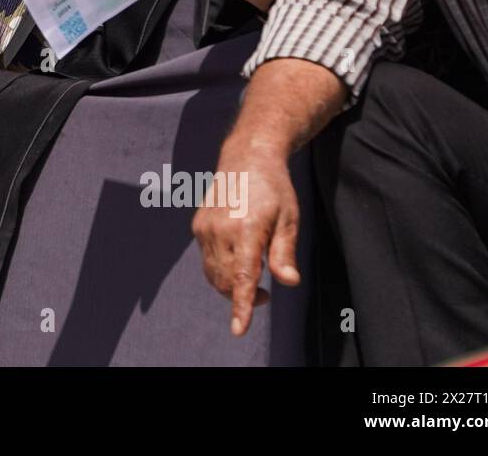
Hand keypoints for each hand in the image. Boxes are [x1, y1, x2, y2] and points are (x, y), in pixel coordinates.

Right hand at [191, 134, 301, 335]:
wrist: (245, 158)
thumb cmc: (274, 189)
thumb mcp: (289, 219)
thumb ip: (285, 252)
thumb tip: (289, 282)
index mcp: (247, 228)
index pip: (242, 276)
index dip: (241, 305)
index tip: (238, 329)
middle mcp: (221, 229)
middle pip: (226, 281)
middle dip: (242, 297)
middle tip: (266, 294)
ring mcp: (205, 228)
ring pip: (213, 274)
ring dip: (230, 285)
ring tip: (254, 275)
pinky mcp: (198, 226)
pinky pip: (207, 261)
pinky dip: (221, 270)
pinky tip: (238, 256)